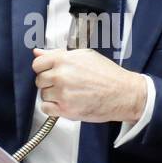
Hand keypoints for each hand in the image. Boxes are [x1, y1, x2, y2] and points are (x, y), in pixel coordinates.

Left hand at [32, 47, 146, 122]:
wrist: (124, 94)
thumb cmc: (108, 75)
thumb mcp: (84, 55)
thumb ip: (58, 54)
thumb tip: (38, 52)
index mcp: (64, 60)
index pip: (37, 64)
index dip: (43, 68)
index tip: (49, 71)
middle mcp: (62, 76)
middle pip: (40, 80)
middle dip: (49, 82)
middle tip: (63, 83)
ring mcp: (63, 94)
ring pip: (43, 95)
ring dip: (52, 95)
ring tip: (68, 93)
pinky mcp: (66, 110)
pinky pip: (46, 108)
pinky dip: (52, 107)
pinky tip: (64, 102)